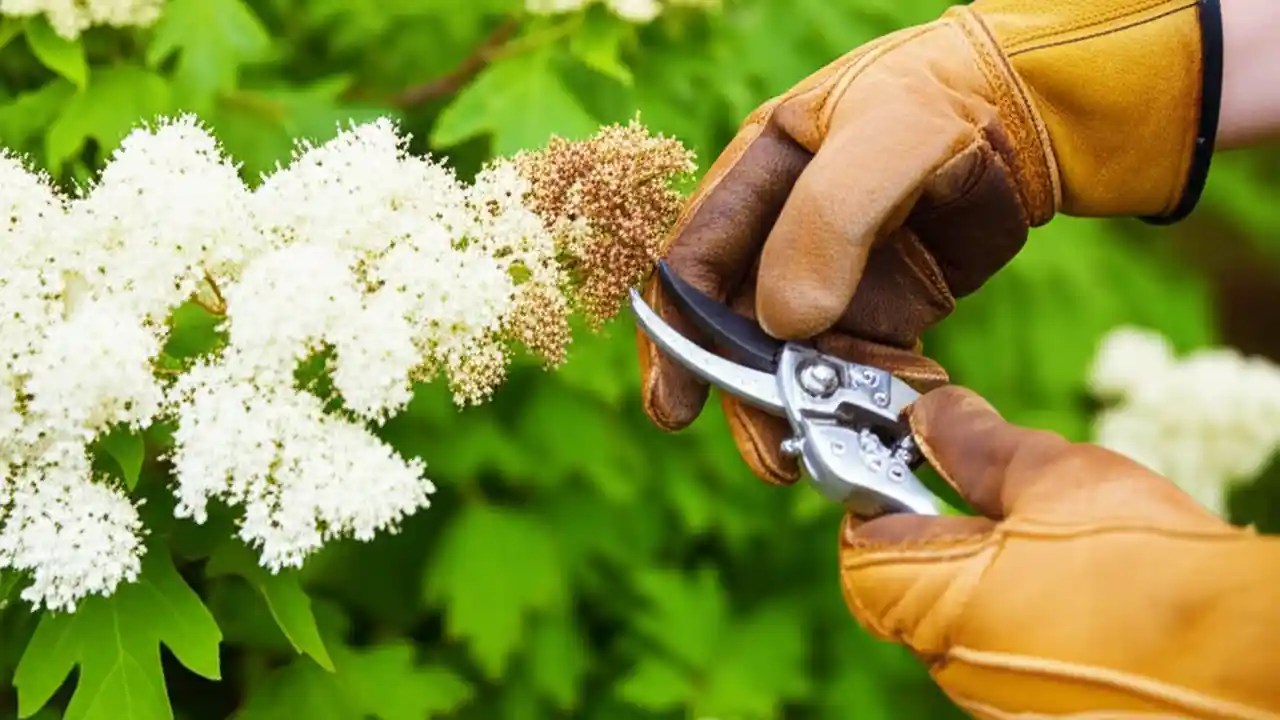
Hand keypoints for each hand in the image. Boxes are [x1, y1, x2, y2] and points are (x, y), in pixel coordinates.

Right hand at [637, 0, 1218, 483]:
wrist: (1014, 120)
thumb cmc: (936, 107)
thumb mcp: (886, 138)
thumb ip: (829, 219)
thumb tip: (784, 324)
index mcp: (751, 181)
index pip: (693, 262)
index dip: (675, 335)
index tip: (676, 402)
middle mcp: (775, 240)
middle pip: (733, 328)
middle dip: (743, 395)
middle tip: (766, 453)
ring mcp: (825, 281)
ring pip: (793, 361)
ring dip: (799, 413)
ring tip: (816, 459)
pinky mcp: (876, 315)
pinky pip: (858, 371)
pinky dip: (866, 404)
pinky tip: (886, 423)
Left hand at [841, 385, 1279, 718]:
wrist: (1253, 672)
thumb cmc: (1151, 573)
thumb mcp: (1056, 478)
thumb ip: (976, 443)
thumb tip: (932, 417)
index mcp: (931, 601)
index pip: (860, 543)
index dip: (879, 491)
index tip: (909, 457)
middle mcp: (950, 665)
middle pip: (910, 580)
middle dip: (948, 526)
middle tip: (1000, 487)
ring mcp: (995, 699)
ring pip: (967, 616)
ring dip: (995, 567)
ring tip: (1065, 538)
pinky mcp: (1038, 713)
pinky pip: (1013, 649)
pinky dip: (1033, 609)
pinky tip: (1090, 587)